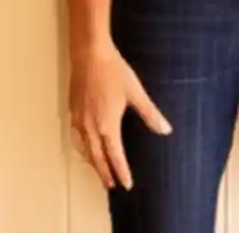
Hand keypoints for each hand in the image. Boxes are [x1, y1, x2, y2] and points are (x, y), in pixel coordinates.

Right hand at [69, 42, 172, 189]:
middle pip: (96, 158)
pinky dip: (83, 147)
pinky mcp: (73, 110)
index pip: (115, 156)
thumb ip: (150, 114)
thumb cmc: (113, 71)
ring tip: (98, 170)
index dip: (121, 172)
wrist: (89, 54)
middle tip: (111, 185)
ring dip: (92, 162)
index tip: (126, 184)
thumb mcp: (136, 93)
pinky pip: (77, 136)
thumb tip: (165, 129)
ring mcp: (79, 119)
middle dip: (104, 173)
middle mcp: (90, 127)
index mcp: (107, 125)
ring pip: (84, 148)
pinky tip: (86, 145)